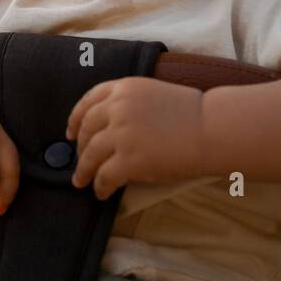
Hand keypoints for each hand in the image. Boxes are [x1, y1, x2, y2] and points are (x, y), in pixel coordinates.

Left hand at [64, 77, 206, 200]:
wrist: (211, 128)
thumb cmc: (191, 113)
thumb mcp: (153, 94)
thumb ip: (129, 103)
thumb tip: (112, 124)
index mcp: (124, 88)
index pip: (89, 101)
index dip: (75, 118)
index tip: (70, 132)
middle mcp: (117, 108)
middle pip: (86, 128)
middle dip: (79, 147)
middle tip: (79, 160)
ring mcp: (121, 134)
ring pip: (90, 154)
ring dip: (83, 170)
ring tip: (81, 181)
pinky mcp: (128, 160)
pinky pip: (105, 176)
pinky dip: (100, 186)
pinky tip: (101, 192)